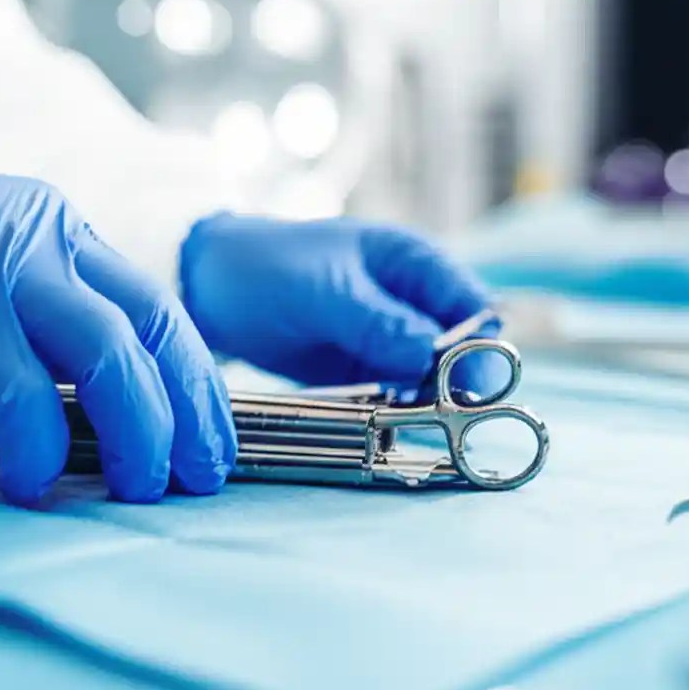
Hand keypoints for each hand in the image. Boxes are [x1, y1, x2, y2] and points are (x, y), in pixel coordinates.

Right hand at [0, 130, 234, 505]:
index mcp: (58, 230)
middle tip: (204, 474)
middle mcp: (45, 243)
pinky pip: (26, 399)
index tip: (210, 430)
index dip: (194, 375)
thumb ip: (40, 308)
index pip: (154, 305)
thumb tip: (95, 394)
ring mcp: (0, 276)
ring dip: (142, 431)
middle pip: (153, 328)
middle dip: (192, 409)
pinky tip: (34, 483)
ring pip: (111, 359)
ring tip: (142, 487)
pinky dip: (42, 450)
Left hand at [179, 212, 499, 391]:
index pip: (473, 306)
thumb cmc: (267, 268)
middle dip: (460, 381)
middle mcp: (410, 302)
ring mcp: (387, 339)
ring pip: (432, 377)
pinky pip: (395, 395)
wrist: (206, 288)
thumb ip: (377, 322)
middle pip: (461, 349)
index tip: (471, 383)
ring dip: (430, 402)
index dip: (482, 345)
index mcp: (413, 264)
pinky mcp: (362, 371)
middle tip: (447, 412)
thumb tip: (431, 356)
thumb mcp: (324, 291)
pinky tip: (390, 425)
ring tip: (417, 422)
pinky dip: (398, 411)